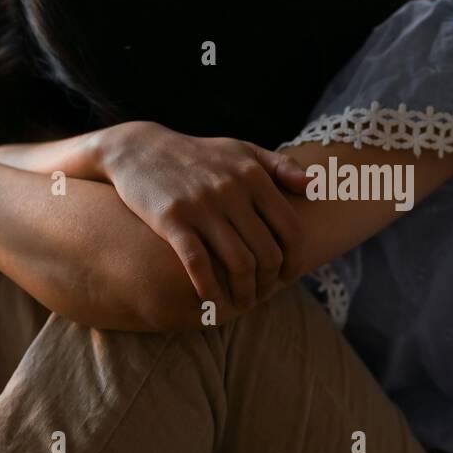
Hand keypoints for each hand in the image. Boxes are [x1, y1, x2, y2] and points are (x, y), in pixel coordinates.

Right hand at [96, 121, 309, 310]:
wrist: (139, 149)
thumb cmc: (198, 155)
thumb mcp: (241, 150)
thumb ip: (280, 166)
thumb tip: (313, 185)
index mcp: (254, 176)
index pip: (291, 229)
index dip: (296, 261)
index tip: (289, 277)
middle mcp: (232, 190)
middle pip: (267, 253)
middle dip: (270, 282)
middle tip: (264, 295)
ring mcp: (202, 206)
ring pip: (239, 264)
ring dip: (245, 293)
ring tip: (242, 303)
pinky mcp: (172, 219)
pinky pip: (199, 265)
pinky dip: (210, 290)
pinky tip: (212, 304)